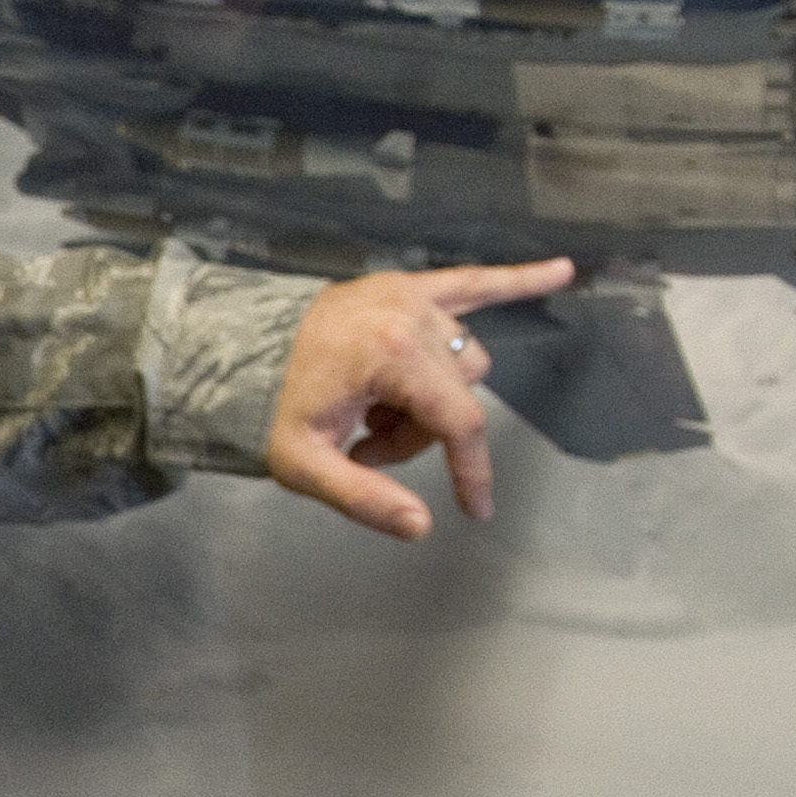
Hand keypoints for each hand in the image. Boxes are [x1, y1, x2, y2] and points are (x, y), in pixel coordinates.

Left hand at [264, 258, 577, 539]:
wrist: (232, 347)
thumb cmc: (266, 406)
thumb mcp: (303, 464)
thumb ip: (363, 498)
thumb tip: (422, 527)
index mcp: (389, 353)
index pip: (458, 424)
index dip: (470, 471)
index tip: (476, 509)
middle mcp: (409, 315)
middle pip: (457, 395)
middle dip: (420, 433)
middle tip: (363, 440)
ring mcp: (409, 295)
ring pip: (459, 362)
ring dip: (428, 394)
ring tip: (369, 405)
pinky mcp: (407, 286)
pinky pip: (474, 281)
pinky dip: (517, 279)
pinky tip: (563, 269)